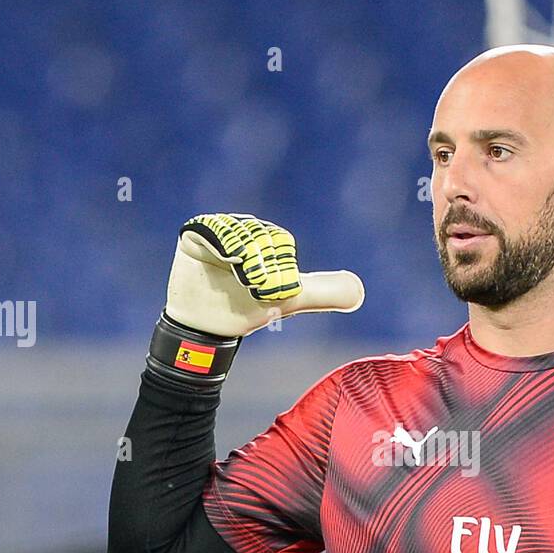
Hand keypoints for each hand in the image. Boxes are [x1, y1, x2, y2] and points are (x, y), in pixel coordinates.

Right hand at [164, 213, 364, 337]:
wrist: (207, 323)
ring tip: (237, 280)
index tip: (265, 291)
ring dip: (243, 261)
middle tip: (249, 287)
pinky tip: (224, 262)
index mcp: (265, 237)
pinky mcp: (194, 235)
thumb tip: (358, 291)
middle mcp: (241, 229)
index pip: (281, 243)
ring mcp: (217, 230)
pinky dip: (221, 248)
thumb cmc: (246, 309)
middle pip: (259, 237)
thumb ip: (322, 292)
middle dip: (260, 268)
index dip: (277, 269)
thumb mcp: (290, 300)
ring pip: (238, 235)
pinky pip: (210, 232)